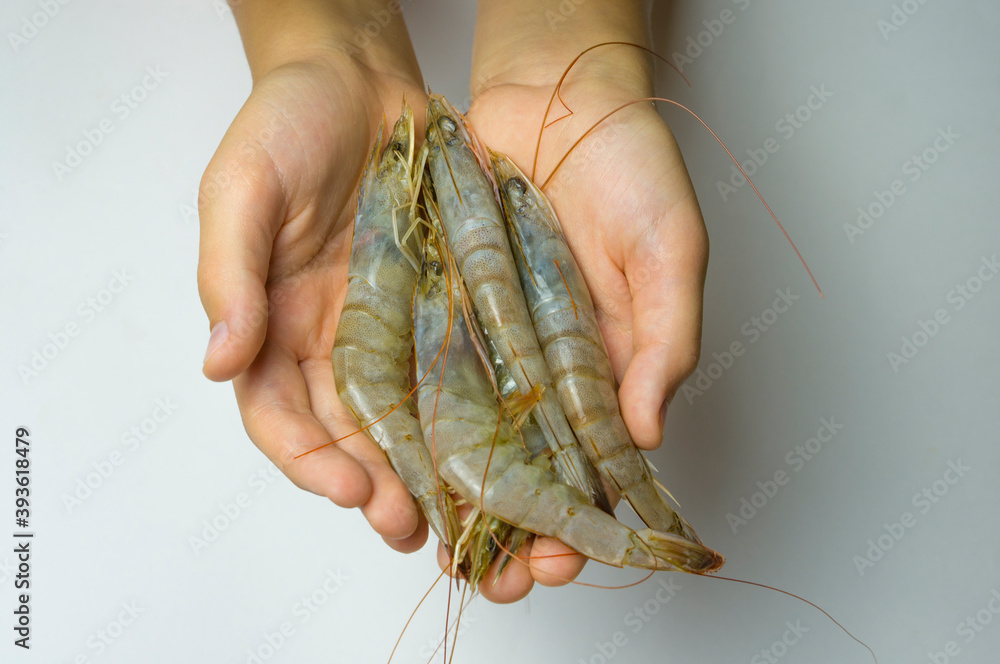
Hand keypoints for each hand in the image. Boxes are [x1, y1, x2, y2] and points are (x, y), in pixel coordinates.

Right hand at [197, 48, 432, 552]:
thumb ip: (229, 275)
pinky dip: (472, 411)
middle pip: (350, 434)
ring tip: (459, 513)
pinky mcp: (439, 304)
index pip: (280, 416)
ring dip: (429, 469)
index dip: (308, 462)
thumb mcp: (241, 190)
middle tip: (411, 525)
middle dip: (376, 486)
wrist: (359, 76)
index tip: (348, 491)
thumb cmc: (287, 123)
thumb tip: (219, 363)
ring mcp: (390, 326)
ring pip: (407, 417)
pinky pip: (456, 366)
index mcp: (273, 325)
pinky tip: (498, 444)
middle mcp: (333, 340)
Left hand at [454, 70, 708, 598]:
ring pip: (472, 433)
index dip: (581, 519)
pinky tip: (403, 466)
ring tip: (440, 542)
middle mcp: (549, 363)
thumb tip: (645, 434)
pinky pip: (429, 372)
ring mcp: (495, 338)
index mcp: (611, 364)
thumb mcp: (670, 250)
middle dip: (510, 526)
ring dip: (458, 493)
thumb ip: (666, 341)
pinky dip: (416, 419)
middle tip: (494, 576)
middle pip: (529, 464)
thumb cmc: (632, 166)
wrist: (558, 93)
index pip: (597, 463)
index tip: (558, 561)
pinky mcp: (447, 306)